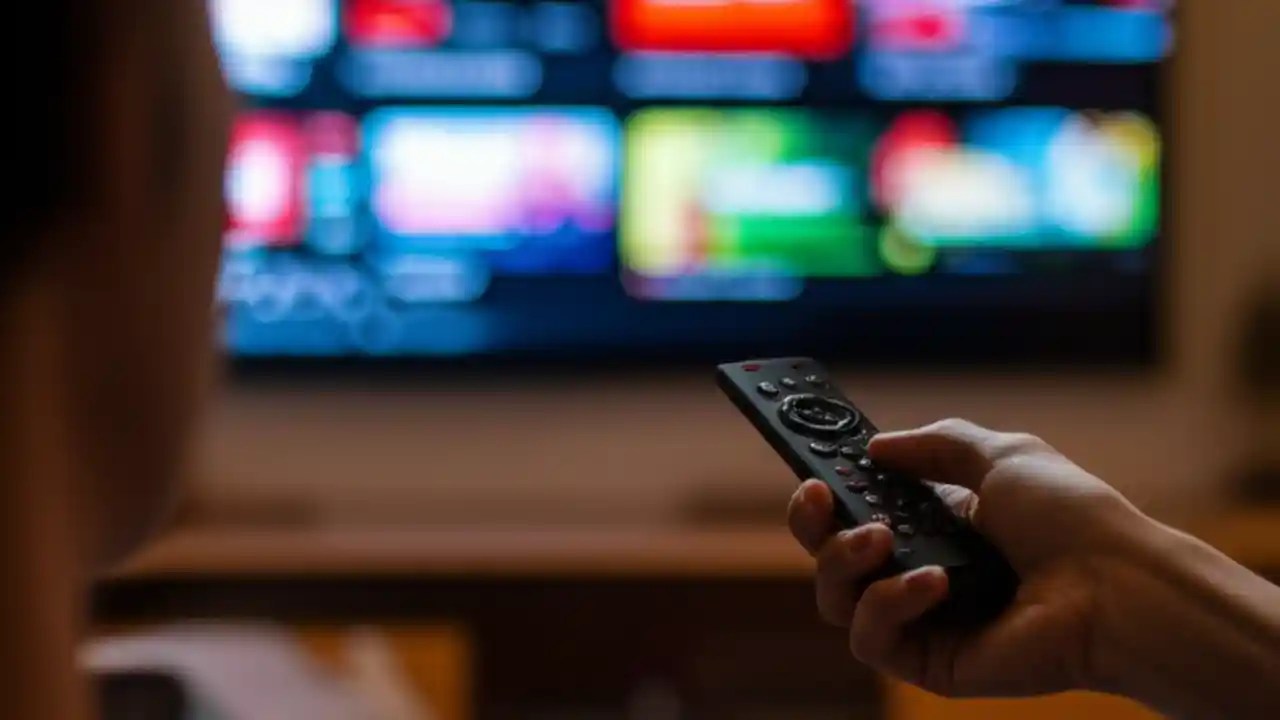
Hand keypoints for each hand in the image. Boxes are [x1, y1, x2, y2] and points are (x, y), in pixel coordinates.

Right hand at [787, 419, 1150, 698]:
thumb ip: (935, 445)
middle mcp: (919, 572)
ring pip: (836, 600)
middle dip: (810, 526)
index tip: (811, 472)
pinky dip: (889, 604)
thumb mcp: (1001, 455)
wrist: (1117, 585)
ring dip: (843, 562)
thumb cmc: (1073, 519)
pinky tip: (932, 582)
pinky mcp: (930, 662)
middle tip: (818, 497)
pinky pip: (871, 638)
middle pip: (829, 558)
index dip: (824, 496)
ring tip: (882, 539)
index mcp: (934, 526)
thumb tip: (876, 446)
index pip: (854, 513)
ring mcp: (923, 620)